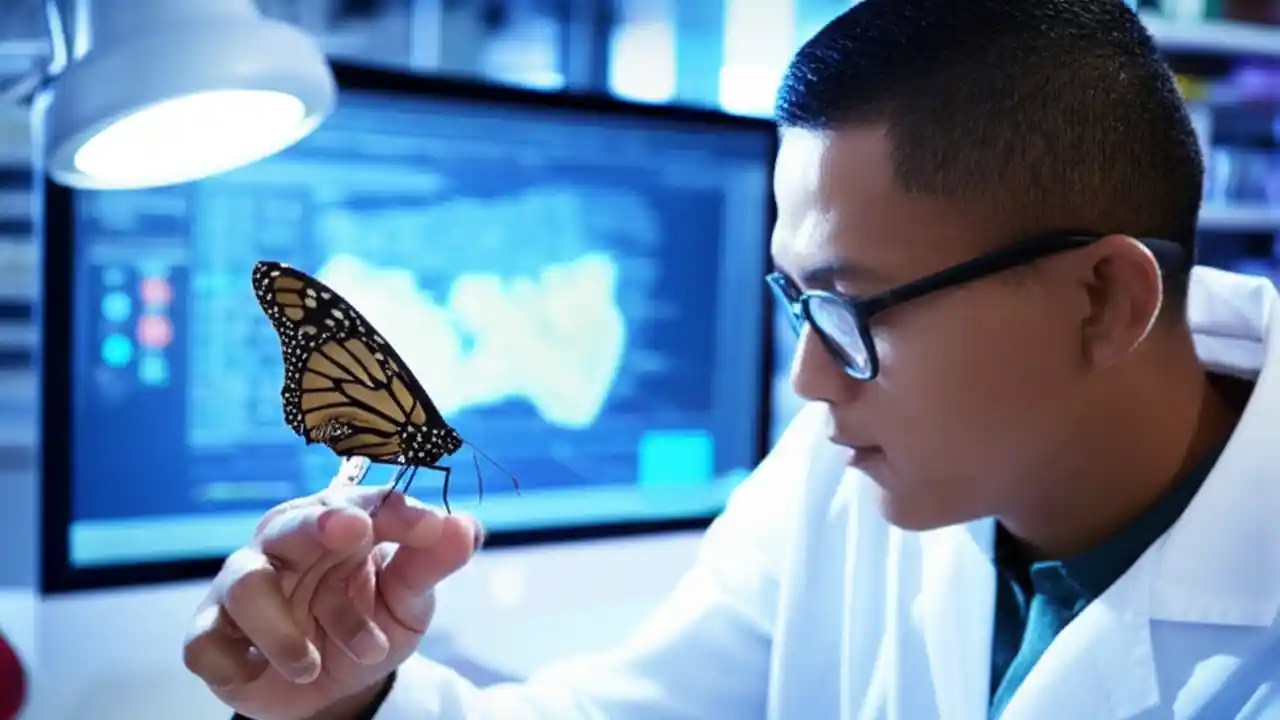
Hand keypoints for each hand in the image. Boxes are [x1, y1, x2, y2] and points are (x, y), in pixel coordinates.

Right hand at [183, 487, 481, 719]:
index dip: (398, 511)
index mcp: (337, 525)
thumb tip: (467, 527)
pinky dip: (234, 660)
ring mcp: (244, 588)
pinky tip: (260, 675)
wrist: (337, 688)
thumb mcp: (409, 599)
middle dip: (321, 525)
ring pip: (245, 584)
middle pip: (293, 522)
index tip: (434, 527)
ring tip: (313, 663)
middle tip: (353, 530)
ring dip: (283, 628)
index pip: (365, 504)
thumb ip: (432, 562)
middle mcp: (287, 546)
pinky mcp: (213, 635)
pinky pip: (205, 641)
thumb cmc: (371, 622)